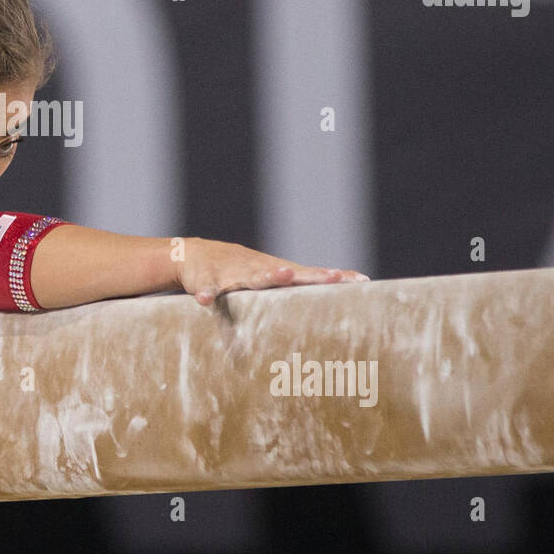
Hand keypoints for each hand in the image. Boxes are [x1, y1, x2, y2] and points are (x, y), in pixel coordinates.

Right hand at [174, 238, 368, 305]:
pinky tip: (205, 300)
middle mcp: (258, 270)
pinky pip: (208, 288)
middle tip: (332, 277)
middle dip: (313, 276)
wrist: (194, 254)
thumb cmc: (242, 270)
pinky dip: (207, 293)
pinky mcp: (208, 279)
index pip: (310, 275)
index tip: (359, 282)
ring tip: (283, 274)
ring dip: (268, 276)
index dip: (332, 279)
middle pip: (288, 273)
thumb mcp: (273, 275)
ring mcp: (233, 273)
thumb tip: (345, 286)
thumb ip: (304, 281)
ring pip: (252, 276)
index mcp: (274, 272)